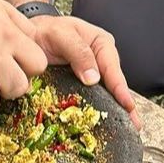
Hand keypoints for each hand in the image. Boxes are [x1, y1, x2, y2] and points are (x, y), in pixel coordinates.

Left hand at [31, 15, 141, 130]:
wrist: (29, 37)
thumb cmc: (45, 31)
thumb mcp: (61, 34)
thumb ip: (77, 51)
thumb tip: (94, 78)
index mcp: (101, 44)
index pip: (113, 68)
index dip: (120, 88)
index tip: (128, 105)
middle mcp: (100, 61)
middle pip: (114, 85)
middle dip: (125, 106)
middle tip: (134, 126)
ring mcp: (91, 76)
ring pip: (106, 95)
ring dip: (116, 113)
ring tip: (127, 131)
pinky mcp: (80, 88)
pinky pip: (91, 101)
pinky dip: (97, 114)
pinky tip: (102, 128)